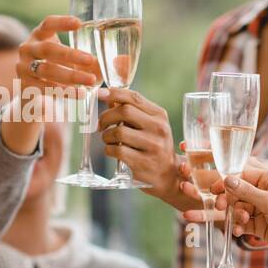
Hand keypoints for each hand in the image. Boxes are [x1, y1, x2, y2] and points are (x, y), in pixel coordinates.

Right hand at [15, 15, 101, 93]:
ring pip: (46, 70)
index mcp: (39, 35)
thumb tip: (117, 62)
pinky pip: (45, 88)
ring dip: (70, 76)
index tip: (79, 24)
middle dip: (70, 54)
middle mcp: (27, 48)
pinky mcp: (24, 85)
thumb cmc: (59, 69)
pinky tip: (81, 94)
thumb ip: (90, 61)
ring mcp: (23, 67)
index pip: (48, 24)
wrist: (33, 92)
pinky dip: (64, 91)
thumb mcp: (70, 60)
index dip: (62, 22)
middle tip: (91, 59)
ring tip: (90, 81)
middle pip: (48, 49)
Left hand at [97, 88, 194, 208]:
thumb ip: (132, 112)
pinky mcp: (144, 163)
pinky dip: (109, 150)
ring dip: (106, 136)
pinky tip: (112, 151)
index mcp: (159, 115)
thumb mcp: (149, 126)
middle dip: (106, 117)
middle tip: (101, 125)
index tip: (99, 93)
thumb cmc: (153, 146)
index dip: (113, 93)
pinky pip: (118, 151)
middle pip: (125, 112)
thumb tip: (109, 99)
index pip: (134, 98)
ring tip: (108, 140)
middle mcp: (159, 128)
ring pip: (119, 132)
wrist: (168, 175)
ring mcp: (153, 146)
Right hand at [181, 157, 267, 227]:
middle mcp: (264, 191)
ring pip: (238, 208)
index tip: (214, 189)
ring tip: (241, 221)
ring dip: (235, 215)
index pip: (242, 174)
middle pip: (237, 192)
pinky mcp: (259, 224)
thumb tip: (227, 179)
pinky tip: (238, 231)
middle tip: (219, 207)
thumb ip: (246, 191)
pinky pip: (242, 222)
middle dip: (227, 200)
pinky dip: (238, 226)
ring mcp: (261, 208)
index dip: (227, 181)